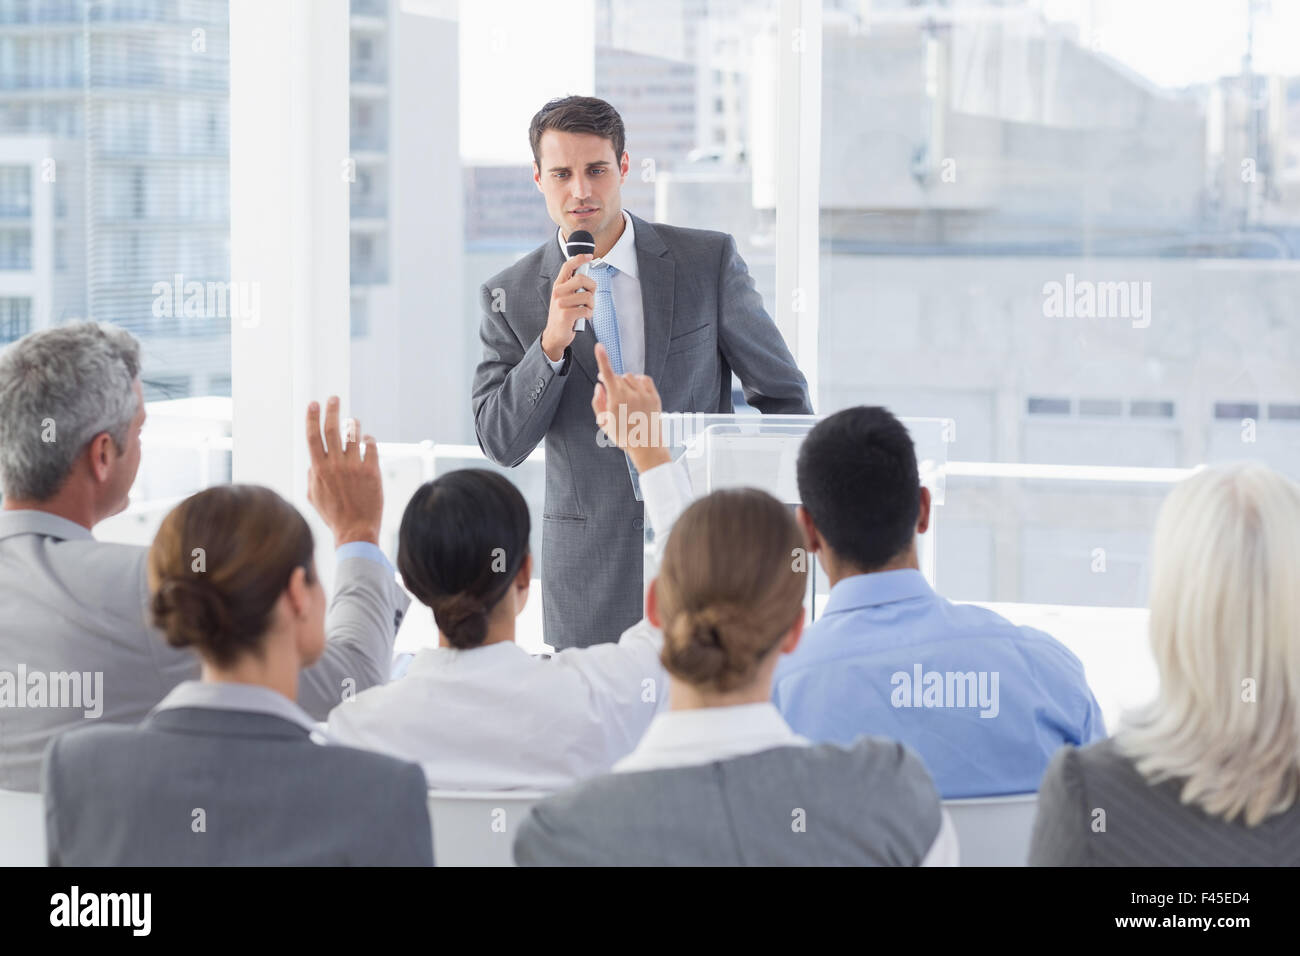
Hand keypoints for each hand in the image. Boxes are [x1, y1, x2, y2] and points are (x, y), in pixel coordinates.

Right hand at [305, 396, 382, 547]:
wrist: (356, 530)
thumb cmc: (334, 515)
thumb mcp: (314, 496)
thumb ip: (313, 476)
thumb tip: (314, 462)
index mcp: (319, 469)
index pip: (313, 437)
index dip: (312, 418)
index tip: (313, 404)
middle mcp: (336, 465)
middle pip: (333, 429)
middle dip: (332, 410)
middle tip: (334, 398)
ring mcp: (354, 467)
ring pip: (353, 435)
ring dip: (353, 424)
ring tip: (353, 421)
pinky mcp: (372, 471)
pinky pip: (371, 446)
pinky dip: (369, 440)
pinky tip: (368, 440)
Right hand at [541, 253, 594, 361]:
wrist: (555, 335)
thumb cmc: (564, 316)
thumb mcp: (565, 298)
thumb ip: (573, 287)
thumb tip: (587, 277)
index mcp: (558, 286)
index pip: (568, 266)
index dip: (579, 258)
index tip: (589, 256)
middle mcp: (558, 292)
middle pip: (581, 279)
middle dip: (592, 287)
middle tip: (590, 296)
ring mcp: (561, 303)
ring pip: (587, 296)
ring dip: (591, 305)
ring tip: (585, 310)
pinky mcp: (566, 315)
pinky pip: (586, 310)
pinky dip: (588, 315)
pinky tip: (582, 318)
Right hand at [591, 343, 669, 473]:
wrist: (646, 446)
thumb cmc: (623, 435)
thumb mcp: (603, 422)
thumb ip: (598, 402)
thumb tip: (600, 386)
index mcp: (617, 399)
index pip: (608, 373)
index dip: (602, 358)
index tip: (599, 346)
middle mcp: (631, 394)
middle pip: (619, 377)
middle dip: (614, 382)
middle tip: (613, 396)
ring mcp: (645, 395)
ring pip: (631, 377)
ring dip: (626, 382)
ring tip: (626, 397)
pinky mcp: (655, 397)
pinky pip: (645, 380)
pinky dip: (639, 382)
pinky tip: (636, 391)